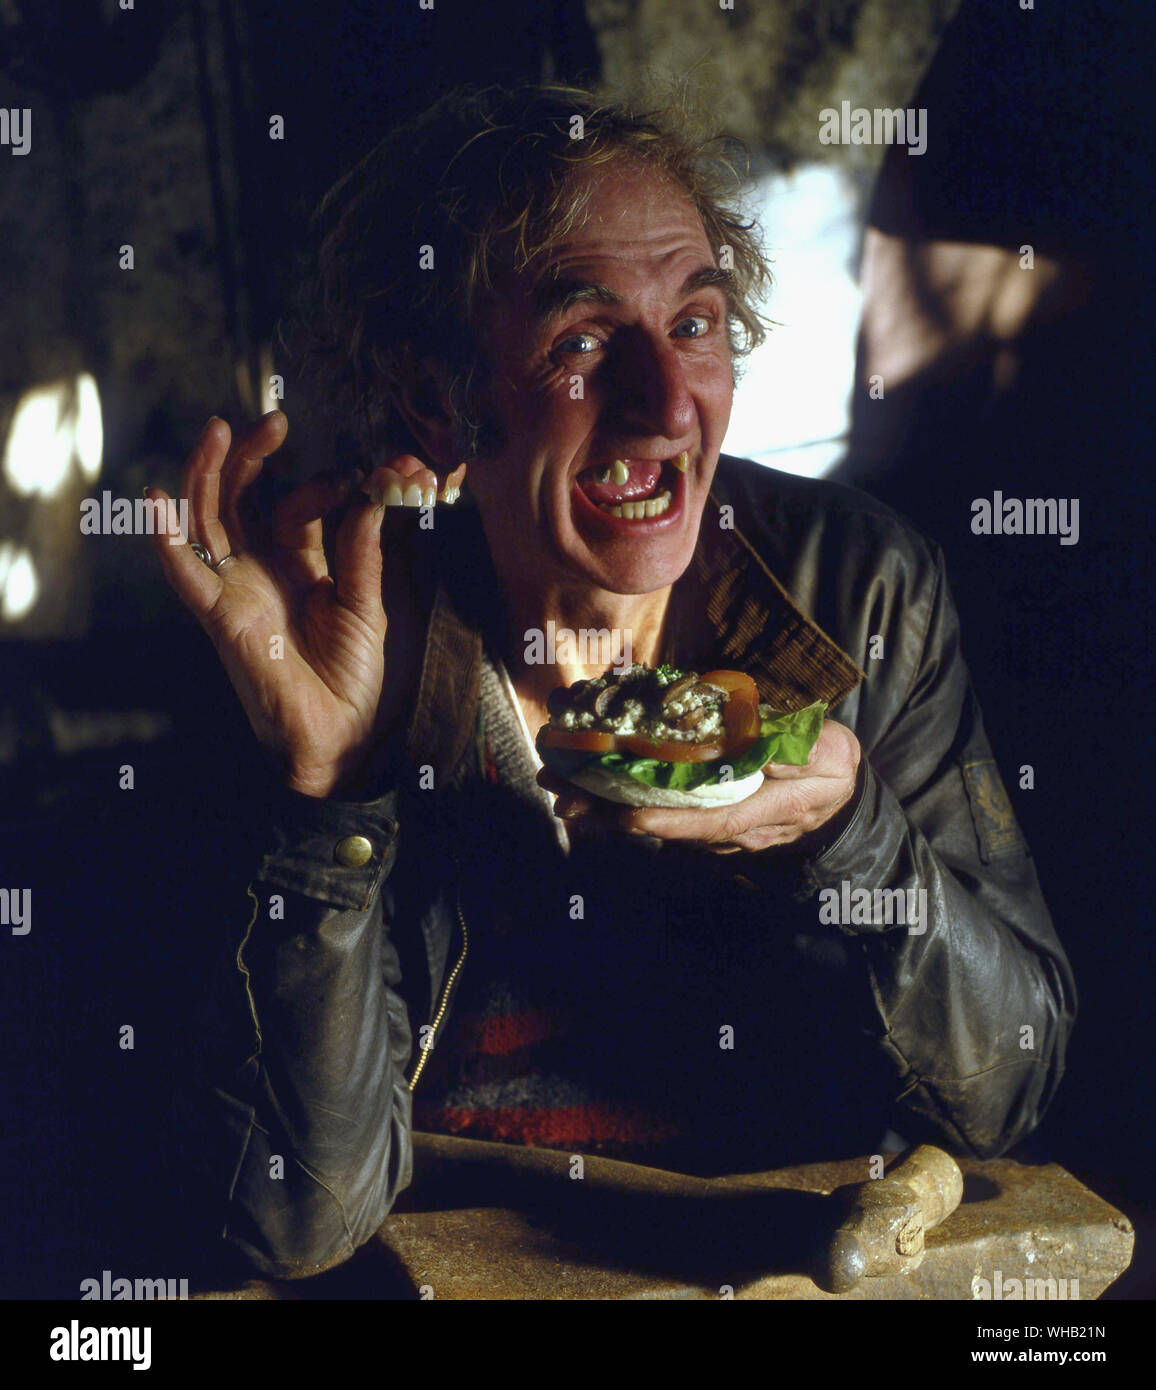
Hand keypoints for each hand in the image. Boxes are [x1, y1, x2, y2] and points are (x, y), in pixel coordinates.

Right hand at [147, 411, 460, 797]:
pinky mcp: (219, 617)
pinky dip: (166, 540)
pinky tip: (156, 501)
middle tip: (272, 421)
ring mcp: (235, 590)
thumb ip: (363, 551)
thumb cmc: (354, 675)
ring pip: (207, 521)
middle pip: (240, 500)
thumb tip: (373, 494)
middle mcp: (259, 570)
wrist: (341, 735)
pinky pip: (184, 576)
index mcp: (297, 564)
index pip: (294, 505)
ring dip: (207, 475)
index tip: (362, 471)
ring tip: (219, 431)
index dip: (321, 482)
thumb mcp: (367, 604)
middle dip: (251, 458)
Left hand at [537, 720, 861, 853]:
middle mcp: (731, 830)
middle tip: (564, 799)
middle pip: (666, 826)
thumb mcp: (825, 754)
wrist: (838, 796)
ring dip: (606, 809)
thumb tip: (753, 742)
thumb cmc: (830, 768)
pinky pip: (659, 814)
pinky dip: (622, 804)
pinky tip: (587, 796)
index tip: (630, 818)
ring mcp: (715, 830)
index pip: (710, 822)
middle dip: (612, 815)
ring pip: (655, 822)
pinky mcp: (704, 819)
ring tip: (560, 794)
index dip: (670, 820)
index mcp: (762, 810)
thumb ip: (791, 753)